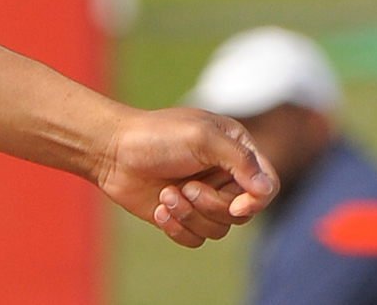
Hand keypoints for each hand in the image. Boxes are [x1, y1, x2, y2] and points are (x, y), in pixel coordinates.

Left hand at [96, 107, 276, 247]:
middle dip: (212, 204)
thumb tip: (266, 191)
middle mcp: (223, 175)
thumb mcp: (202, 138)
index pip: (267, 186)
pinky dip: (178, 228)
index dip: (256, 201)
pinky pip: (196, 239)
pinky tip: (159, 210)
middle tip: (185, 187)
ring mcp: (202, 197)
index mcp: (234, 151)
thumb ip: (239, 161)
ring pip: (219, 229)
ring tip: (166, 195)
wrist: (110, 150)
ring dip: (191, 215)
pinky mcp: (182, 215)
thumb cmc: (155, 137)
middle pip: (242, 212)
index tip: (237, 205)